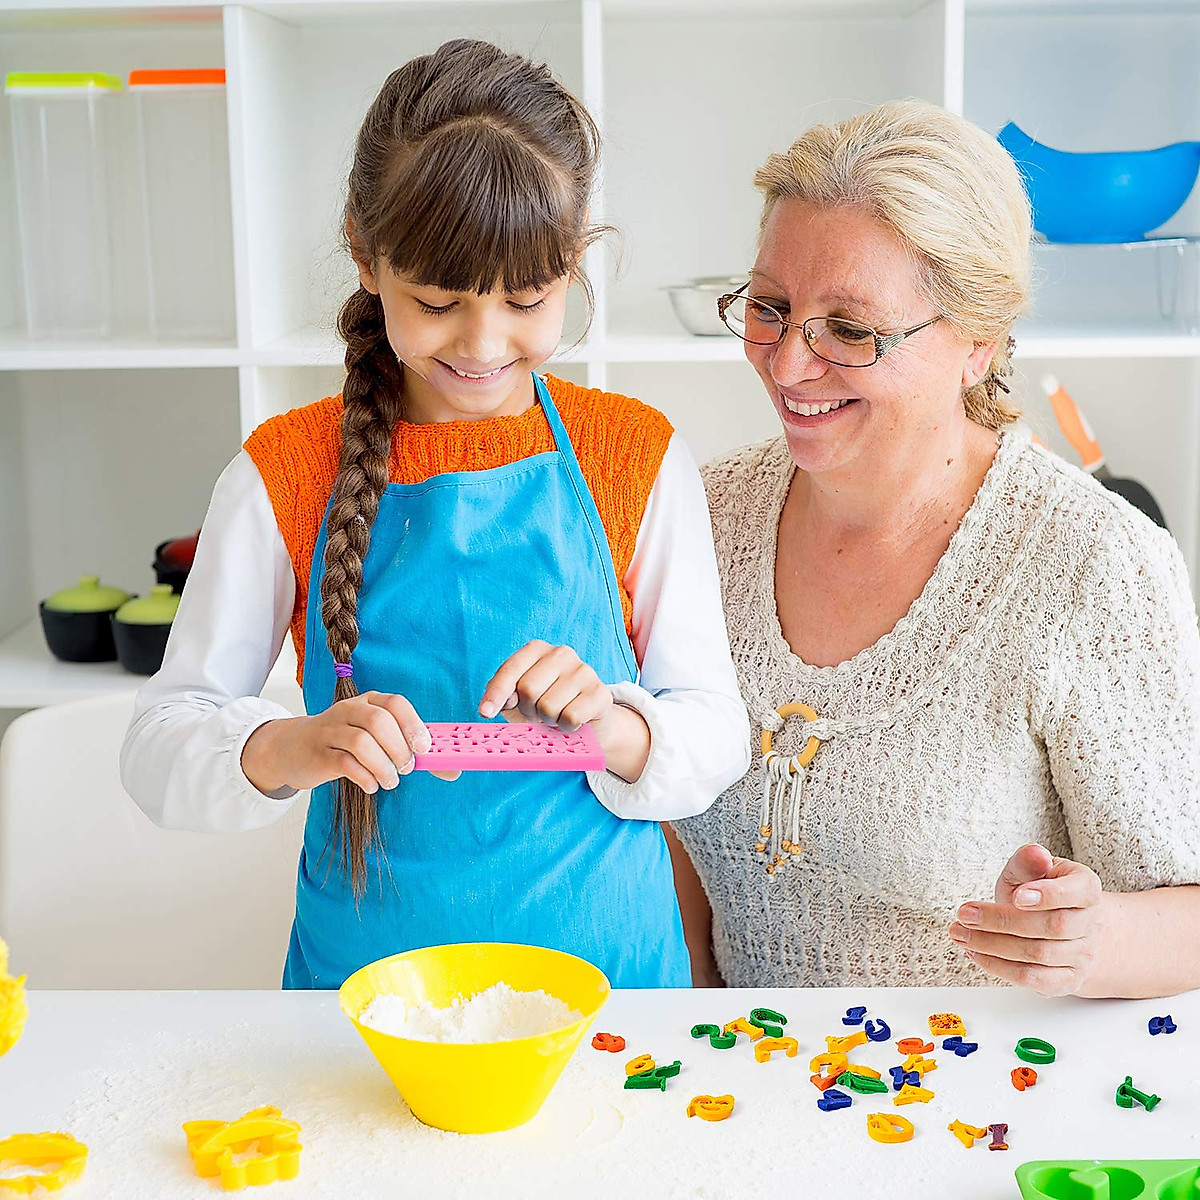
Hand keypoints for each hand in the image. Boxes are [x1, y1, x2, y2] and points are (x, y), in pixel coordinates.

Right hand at [241, 691, 458, 794]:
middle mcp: (348, 710)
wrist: (292, 748)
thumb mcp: (375, 739)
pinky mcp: (318, 754)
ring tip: (390, 781)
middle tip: (407, 768)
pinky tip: (371, 785)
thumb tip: (453, 771)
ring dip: (383, 765)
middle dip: (399, 748)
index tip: (424, 748)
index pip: (395, 703)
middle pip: (379, 721)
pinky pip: (344, 763)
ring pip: (361, 742)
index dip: (413, 725)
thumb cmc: (344, 743)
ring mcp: (330, 730)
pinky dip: (364, 777)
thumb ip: (410, 751)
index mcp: (369, 701)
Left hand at [480, 641, 613, 731]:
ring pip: (549, 706)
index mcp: (537, 650)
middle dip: (529, 710)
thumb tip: (490, 706)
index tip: (486, 712)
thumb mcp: (518, 698)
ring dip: (549, 720)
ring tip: (557, 715)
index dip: (496, 694)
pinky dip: (567, 727)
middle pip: (528, 689)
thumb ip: (501, 695)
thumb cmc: (547, 705)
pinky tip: (572, 721)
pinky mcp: (600, 692)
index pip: (510, 670)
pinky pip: (571, 717)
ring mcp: (583, 671)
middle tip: (538, 712)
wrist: (587, 720)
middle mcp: (561, 653)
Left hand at [949, 843, 1107, 995]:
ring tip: (961, 933)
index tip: (1017, 895)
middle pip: (1052, 927)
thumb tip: (1035, 853)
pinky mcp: (1067, 980)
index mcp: (1086, 889)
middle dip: (1003, 921)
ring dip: (993, 945)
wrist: (1069, 927)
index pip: (1077, 893)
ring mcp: (1082, 956)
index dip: (1048, 895)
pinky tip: (976, 952)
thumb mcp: (1033, 870)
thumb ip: (1028, 862)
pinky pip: (1034, 980)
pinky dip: (1000, 967)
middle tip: (966, 914)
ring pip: (1039, 955)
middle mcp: (1090, 924)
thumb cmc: (1043, 892)